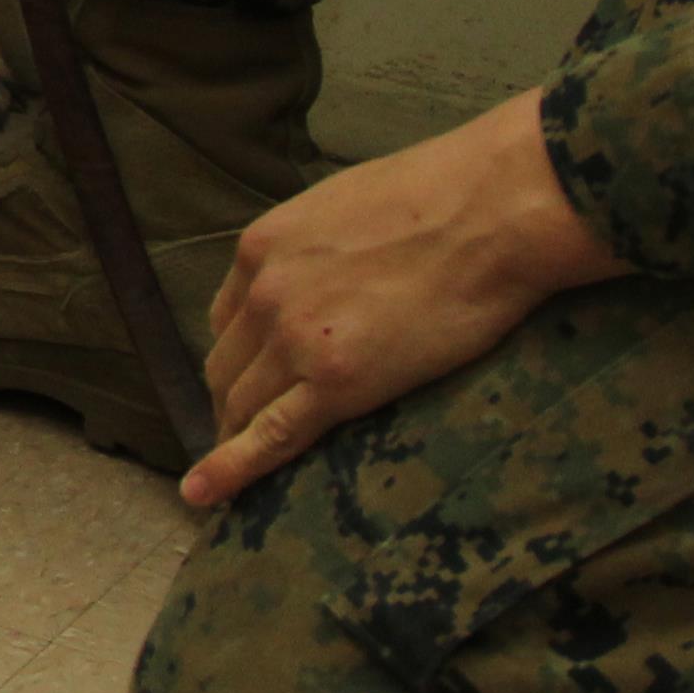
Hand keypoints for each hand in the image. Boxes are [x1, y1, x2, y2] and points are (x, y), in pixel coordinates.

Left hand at [181, 88, 624, 508]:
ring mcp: (294, 340)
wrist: (489, 210)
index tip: (242, 381)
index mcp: (262, 249)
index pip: (227, 319)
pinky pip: (271, 435)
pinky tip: (204, 494)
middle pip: (227, 365)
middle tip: (238, 436)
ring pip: (242, 402)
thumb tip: (336, 266)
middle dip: (229, 403)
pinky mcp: (337, 382)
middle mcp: (263, 294)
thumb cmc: (443, 197)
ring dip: (234, 436)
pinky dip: (232, 469)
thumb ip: (320, 246)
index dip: (236, 357)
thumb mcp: (347, 205)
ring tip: (234, 473)